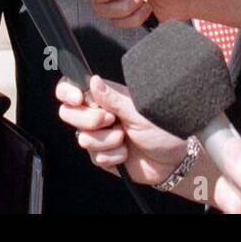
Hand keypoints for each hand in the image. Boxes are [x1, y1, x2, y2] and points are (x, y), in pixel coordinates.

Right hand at [55, 76, 186, 183]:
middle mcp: (97, 114)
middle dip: (87, 119)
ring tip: (125, 138)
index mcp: (105, 98)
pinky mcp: (102, 156)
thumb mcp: (139, 112)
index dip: (67, 92)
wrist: (173, 161)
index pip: (72, 88)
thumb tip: (93, 80)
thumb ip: (114, 99)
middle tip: (110, 120)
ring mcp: (98, 136)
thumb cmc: (162, 129)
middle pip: (68, 113)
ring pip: (82, 138)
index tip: (77, 99)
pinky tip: (126, 153)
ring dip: (106, 140)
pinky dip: (113, 156)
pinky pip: (94, 157)